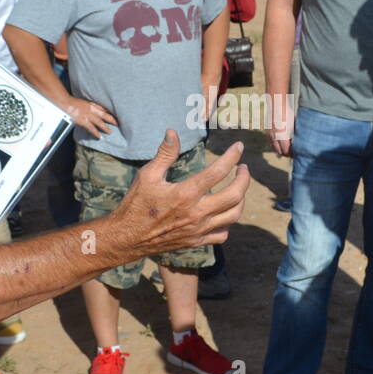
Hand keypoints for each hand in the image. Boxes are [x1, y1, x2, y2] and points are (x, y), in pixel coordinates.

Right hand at [63, 96, 117, 137]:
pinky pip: (91, 128)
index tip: (116, 116)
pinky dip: (95, 132)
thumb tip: (97, 109)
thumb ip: (92, 106)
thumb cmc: (74, 102)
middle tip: (118, 124)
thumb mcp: (85, 102)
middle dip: (112, 120)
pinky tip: (99, 136)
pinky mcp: (83, 121)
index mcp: (93, 104)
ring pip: (99, 122)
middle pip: (105, 115)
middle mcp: (92, 109)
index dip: (110, 113)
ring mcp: (88, 115)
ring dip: (105, 127)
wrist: (66, 102)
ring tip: (110, 132)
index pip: (104, 109)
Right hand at [110, 130, 250, 253]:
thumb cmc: (136, 204)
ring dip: (241, 199)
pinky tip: (224, 211)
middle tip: (243, 168)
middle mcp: (196, 213)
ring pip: (233, 215)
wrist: (128, 238)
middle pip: (235, 195)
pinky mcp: (196, 241)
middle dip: (244, 179)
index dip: (232, 156)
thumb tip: (173, 132)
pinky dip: (228, 222)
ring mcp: (198, 229)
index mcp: (185, 194)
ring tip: (239, 188)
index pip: (217, 172)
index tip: (239, 147)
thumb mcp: (147, 175)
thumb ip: (164, 154)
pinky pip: (222, 234)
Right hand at [267, 93, 293, 156]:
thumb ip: (294, 134)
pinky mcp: (267, 131)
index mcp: (282, 135)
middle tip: (292, 154)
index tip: (296, 154)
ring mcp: (269, 134)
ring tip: (286, 150)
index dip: (291, 154)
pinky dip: (275, 145)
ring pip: (274, 147)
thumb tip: (298, 142)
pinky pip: (270, 142)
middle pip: (279, 151)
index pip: (286, 151)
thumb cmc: (287, 112)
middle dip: (286, 154)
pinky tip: (280, 143)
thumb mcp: (293, 123)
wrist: (276, 103)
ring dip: (280, 150)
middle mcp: (274, 136)